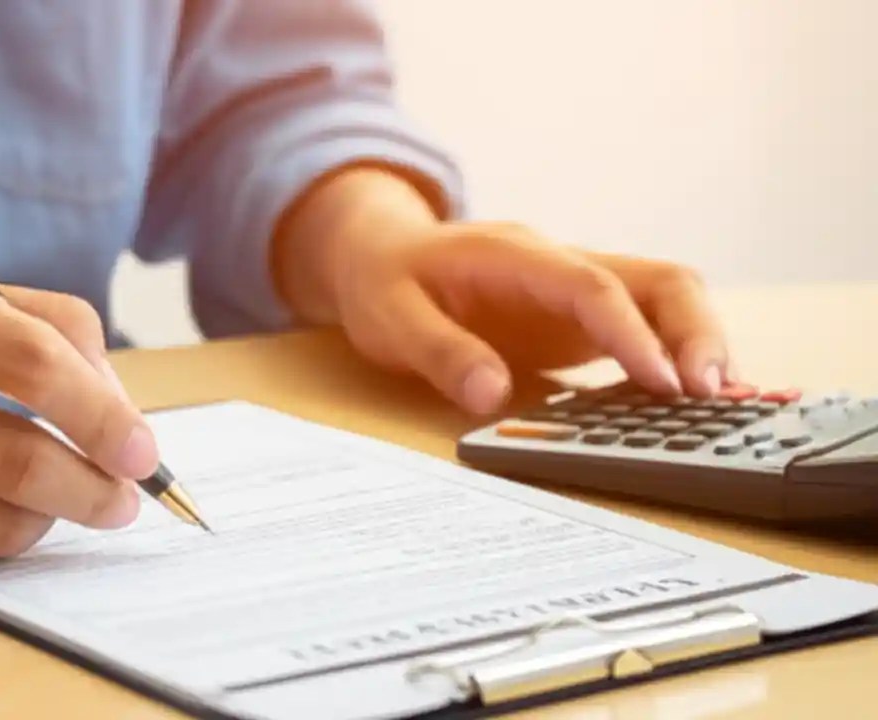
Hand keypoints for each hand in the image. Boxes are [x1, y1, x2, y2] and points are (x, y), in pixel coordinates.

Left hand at [273, 168, 731, 414]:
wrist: (380, 253)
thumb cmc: (384, 280)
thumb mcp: (389, 318)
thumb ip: (439, 352)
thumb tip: (491, 395)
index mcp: (515, 255)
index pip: (592, 286)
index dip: (633, 334)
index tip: (666, 383)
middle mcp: (560, 266)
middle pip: (658, 282)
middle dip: (697, 334)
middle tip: (719, 397)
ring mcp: (576, 292)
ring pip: (664, 302)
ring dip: (699, 348)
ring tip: (726, 406)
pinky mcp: (579, 321)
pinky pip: (647, 332)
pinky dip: (677, 362)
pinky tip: (695, 404)